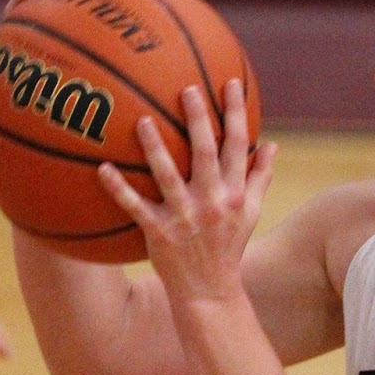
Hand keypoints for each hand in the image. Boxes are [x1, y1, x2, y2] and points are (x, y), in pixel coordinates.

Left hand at [96, 79, 277, 304]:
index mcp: (234, 194)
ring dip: (155, 148)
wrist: (210, 291)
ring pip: (168, 176)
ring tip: (140, 120)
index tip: (231, 82)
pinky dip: (118, 189)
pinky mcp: (159, 233)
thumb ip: (260, 177)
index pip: (237, 146)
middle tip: (187, 89)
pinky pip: (136, 207)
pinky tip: (102, 168)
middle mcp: (211, 203)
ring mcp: (184, 218)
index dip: (235, 113)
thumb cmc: (228, 247)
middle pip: (205, 154)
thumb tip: (272, 144)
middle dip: (198, 120)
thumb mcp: (250, 213)